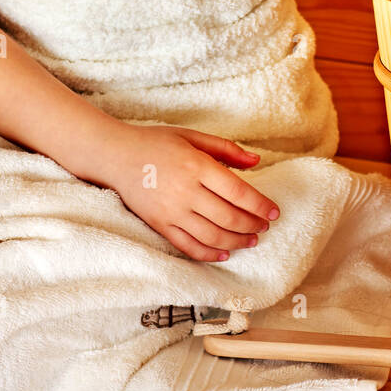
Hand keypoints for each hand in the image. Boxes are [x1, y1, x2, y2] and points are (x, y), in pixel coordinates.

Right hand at [99, 123, 279, 261]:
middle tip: (264, 227)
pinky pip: (188, 246)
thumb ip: (226, 149)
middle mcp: (185, 191)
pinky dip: (209, 254)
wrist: (115, 156)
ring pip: (212, 236)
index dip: (260, 205)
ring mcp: (171, 212)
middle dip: (252, 225)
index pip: (238, 192)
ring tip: (251, 240)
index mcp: (196, 165)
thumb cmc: (157, 143)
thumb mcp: (192, 136)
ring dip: (236, 242)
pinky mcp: (159, 225)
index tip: (274, 213)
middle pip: (228, 217)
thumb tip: (257, 161)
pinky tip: (224, 253)